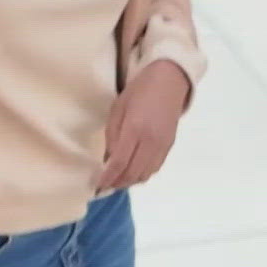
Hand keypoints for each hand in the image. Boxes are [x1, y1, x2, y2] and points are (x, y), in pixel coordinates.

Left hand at [93, 60, 191, 192]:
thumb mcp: (118, 109)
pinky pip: (154, 169)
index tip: (97, 184)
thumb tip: (107, 160)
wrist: (169, 82)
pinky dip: (141, 175)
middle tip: (105, 185)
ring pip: (145, 175)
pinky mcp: (169, 147)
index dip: (107, 177)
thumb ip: (112, 135)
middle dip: (117, 183)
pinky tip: (132, 172)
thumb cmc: (139, 91)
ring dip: (129, 182)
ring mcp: (162, 146)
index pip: (119, 162)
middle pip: (132, 173)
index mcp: (135, 129)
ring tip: (117, 181)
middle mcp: (151, 141)